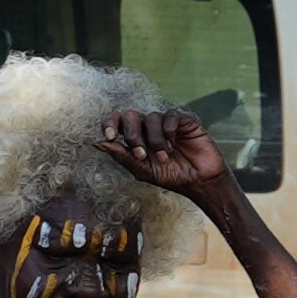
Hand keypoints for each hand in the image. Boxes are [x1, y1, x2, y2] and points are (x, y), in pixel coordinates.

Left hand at [96, 107, 233, 201]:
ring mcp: (167, 122)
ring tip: (164, 156)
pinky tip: (173, 144)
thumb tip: (97, 143)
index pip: (116, 120)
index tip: (109, 136)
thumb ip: (122, 155)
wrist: (199, 181)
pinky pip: (170, 116)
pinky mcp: (185, 120)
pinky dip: (168, 130)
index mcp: (136, 136)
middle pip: (130, 115)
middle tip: (142, 154)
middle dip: (133, 135)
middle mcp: (149, 126)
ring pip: (151, 117)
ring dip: (155, 139)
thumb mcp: (142, 170)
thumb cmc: (171, 176)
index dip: (109, 123)